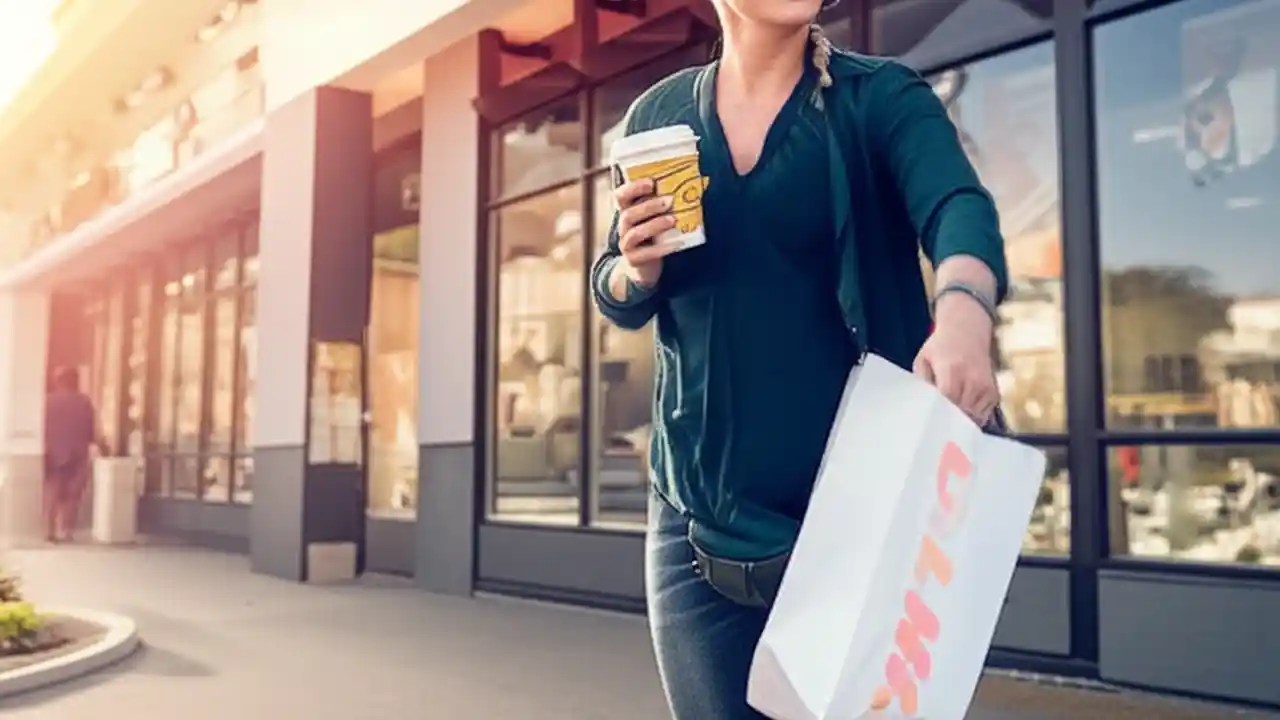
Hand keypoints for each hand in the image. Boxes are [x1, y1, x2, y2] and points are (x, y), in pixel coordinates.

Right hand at [614, 178, 681, 288]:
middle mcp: (623, 227)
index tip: (651, 183)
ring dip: (654, 225)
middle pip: (628, 214)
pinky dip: (662, 248)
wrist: (644, 266)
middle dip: (649, 206)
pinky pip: (646, 253)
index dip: (633, 188)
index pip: (620, 196)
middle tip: (669, 201)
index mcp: (627, 211)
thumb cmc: (653, 235)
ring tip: (672, 220)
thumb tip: (699, 183)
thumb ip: (666, 203)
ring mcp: (626, 244)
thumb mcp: (656, 217)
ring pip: (635, 233)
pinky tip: (677, 243)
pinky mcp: (634, 260)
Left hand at [913, 295, 998, 424]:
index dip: (938, 415)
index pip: (947, 401)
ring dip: (961, 423)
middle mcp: (972, 380)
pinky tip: (961, 414)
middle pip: (961, 413)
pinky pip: (982, 415)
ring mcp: (985, 387)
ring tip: (948, 424)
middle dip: (948, 423)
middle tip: (936, 432)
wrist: (967, 329)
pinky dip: (972, 418)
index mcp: (952, 370)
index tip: (928, 425)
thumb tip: (923, 407)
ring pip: (973, 418)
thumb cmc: (940, 346)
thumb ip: (923, 383)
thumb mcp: (924, 359)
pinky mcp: (993, 392)